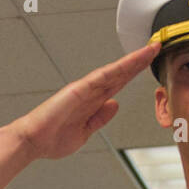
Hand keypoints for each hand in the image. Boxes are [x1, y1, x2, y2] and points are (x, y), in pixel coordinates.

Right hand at [9, 42, 158, 161]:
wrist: (33, 141)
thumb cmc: (52, 139)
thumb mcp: (85, 132)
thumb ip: (100, 118)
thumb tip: (114, 105)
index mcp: (92, 102)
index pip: (118, 84)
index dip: (133, 73)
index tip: (148, 64)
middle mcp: (90, 92)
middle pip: (120, 73)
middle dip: (138, 61)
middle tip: (155, 46)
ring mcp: (85, 89)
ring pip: (114, 71)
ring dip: (133, 60)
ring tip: (150, 49)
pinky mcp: (78, 90)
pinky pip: (102, 76)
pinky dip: (118, 68)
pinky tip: (131, 61)